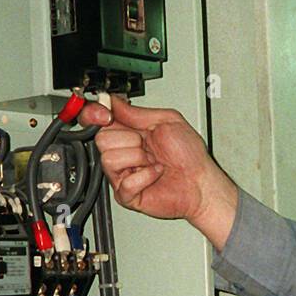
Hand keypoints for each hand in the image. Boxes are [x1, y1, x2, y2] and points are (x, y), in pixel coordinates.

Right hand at [78, 99, 238, 248]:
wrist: (200, 183)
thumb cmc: (190, 156)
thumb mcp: (168, 121)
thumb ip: (137, 112)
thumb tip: (113, 102)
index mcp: (129, 132)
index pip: (97, 120)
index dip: (95, 115)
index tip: (106, 115)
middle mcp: (123, 152)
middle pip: (101, 139)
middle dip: (129, 139)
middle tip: (148, 146)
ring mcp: (123, 174)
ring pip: (109, 159)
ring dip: (138, 158)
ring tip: (153, 161)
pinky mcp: (127, 194)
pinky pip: (124, 183)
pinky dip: (145, 177)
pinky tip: (155, 174)